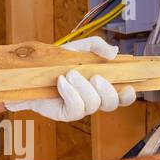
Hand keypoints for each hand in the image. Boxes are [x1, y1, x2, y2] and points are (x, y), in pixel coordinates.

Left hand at [3, 37, 137, 121]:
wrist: (31, 71)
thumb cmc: (57, 61)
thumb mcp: (79, 47)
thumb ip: (97, 46)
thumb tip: (113, 52)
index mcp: (101, 85)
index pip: (122, 96)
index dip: (129, 96)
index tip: (128, 87)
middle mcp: (94, 99)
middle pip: (112, 103)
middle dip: (107, 90)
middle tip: (94, 76)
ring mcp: (80, 108)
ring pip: (93, 104)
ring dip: (83, 87)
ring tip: (69, 73)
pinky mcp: (66, 114)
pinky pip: (76, 108)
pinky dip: (71, 93)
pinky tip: (62, 82)